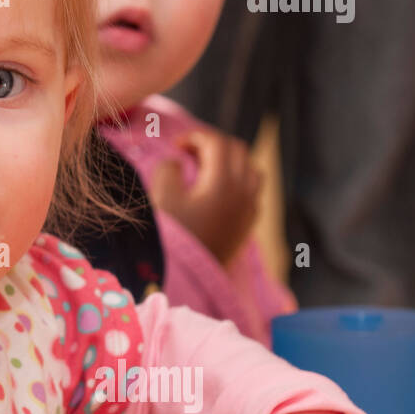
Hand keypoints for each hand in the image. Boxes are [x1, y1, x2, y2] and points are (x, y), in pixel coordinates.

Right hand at [150, 129, 261, 265]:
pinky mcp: (249, 221)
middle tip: (189, 153)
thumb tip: (178, 163)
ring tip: (205, 169)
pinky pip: (252, 188)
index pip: (216, 142)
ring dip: (229, 160)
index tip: (176, 145)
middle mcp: (243, 190)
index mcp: (222, 181)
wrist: (191, 276)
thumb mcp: (162, 196)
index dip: (194, 137)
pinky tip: (216, 190)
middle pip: (237, 150)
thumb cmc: (173, 235)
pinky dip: (237, 179)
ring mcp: (250, 206)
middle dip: (213, 144)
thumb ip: (169, 169)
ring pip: (250, 167)